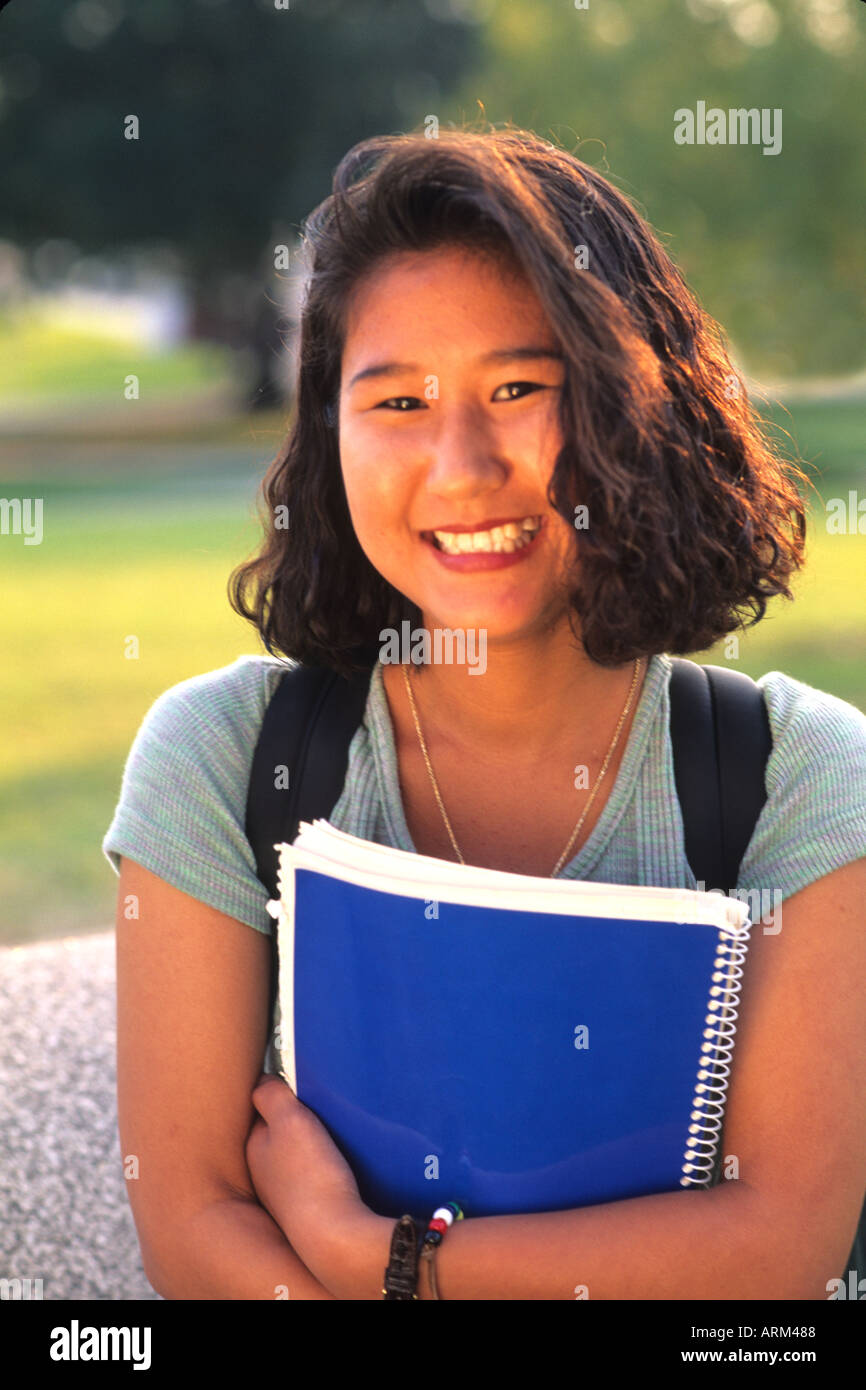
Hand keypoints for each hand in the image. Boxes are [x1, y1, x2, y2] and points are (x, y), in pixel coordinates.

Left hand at [245, 1073, 371, 1290]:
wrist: (334, 1236)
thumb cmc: (310, 1175)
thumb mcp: (289, 1119)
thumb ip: (272, 1095)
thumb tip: (263, 1080)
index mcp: (255, 1148)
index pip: (262, 1112)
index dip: (280, 1098)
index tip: (298, 1089)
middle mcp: (263, 1174)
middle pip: (278, 1138)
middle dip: (294, 1126)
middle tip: (319, 1114)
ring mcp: (284, 1196)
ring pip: (295, 1161)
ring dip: (309, 1150)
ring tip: (331, 1140)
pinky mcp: (309, 1212)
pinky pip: (313, 1182)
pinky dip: (322, 1172)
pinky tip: (337, 1171)